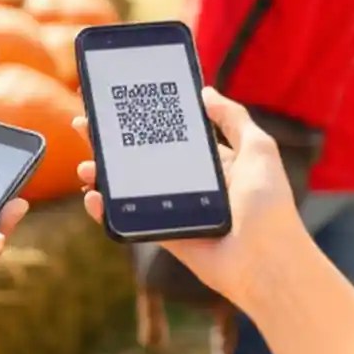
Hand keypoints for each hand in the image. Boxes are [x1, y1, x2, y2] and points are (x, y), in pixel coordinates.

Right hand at [73, 87, 304, 307]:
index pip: (172, 137)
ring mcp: (175, 210)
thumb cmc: (268, 206)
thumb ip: (233, 118)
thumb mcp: (258, 149)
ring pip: (130, 189)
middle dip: (112, 144)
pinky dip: (106, 210)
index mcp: (213, 164)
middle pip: (143, 159)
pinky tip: (92, 198)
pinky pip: (129, 220)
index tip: (120, 107)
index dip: (145, 123)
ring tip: (85, 166)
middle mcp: (191, 185)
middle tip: (86, 127)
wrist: (266, 261)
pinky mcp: (165, 235)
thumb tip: (206, 92)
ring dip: (103, 176)